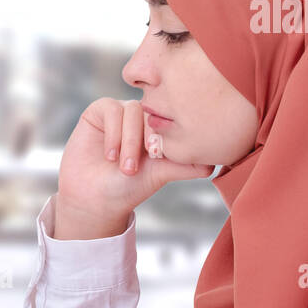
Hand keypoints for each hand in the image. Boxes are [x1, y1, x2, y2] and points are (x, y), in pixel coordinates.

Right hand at [57, 98, 213, 222]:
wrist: (94, 197)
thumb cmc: (127, 187)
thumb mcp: (160, 174)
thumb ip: (185, 165)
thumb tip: (213, 163)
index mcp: (159, 128)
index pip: (171, 118)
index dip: (165, 138)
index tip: (156, 161)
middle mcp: (141, 117)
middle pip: (153, 112)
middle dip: (144, 142)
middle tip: (133, 170)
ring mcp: (120, 112)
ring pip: (133, 110)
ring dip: (128, 141)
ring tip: (122, 166)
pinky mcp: (99, 111)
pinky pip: (111, 109)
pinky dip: (113, 133)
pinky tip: (109, 155)